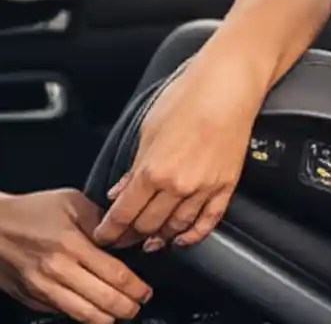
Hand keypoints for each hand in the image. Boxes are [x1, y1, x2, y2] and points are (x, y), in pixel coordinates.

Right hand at [0, 187, 152, 322]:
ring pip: (86, 316)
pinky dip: (83, 315)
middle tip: (137, 305)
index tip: (145, 290)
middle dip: (128, 308)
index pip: (116, 275)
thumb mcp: (70, 201)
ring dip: (109, 318)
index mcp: (71, 243)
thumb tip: (126, 237)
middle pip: (105, 302)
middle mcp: (57, 271)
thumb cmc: (30, 211)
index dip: (136, 288)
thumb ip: (100, 220)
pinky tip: (93, 308)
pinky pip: (65, 314)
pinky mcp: (33, 301)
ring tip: (119, 313)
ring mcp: (43, 290)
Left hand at [93, 56, 263, 250]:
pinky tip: (183, 239)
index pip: (124, 214)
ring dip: (160, 238)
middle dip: (130, 237)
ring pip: (176, 228)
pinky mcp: (225, 187)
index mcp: (153, 170)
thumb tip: (120, 190)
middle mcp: (177, 186)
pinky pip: (207, 222)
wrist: (226, 88)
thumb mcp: (147, 130)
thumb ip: (133, 167)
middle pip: (148, 226)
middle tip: (122, 239)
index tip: (104, 236)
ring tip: (149, 241)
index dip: (110, 231)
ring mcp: (203, 189)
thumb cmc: (186, 99)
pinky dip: (193, 235)